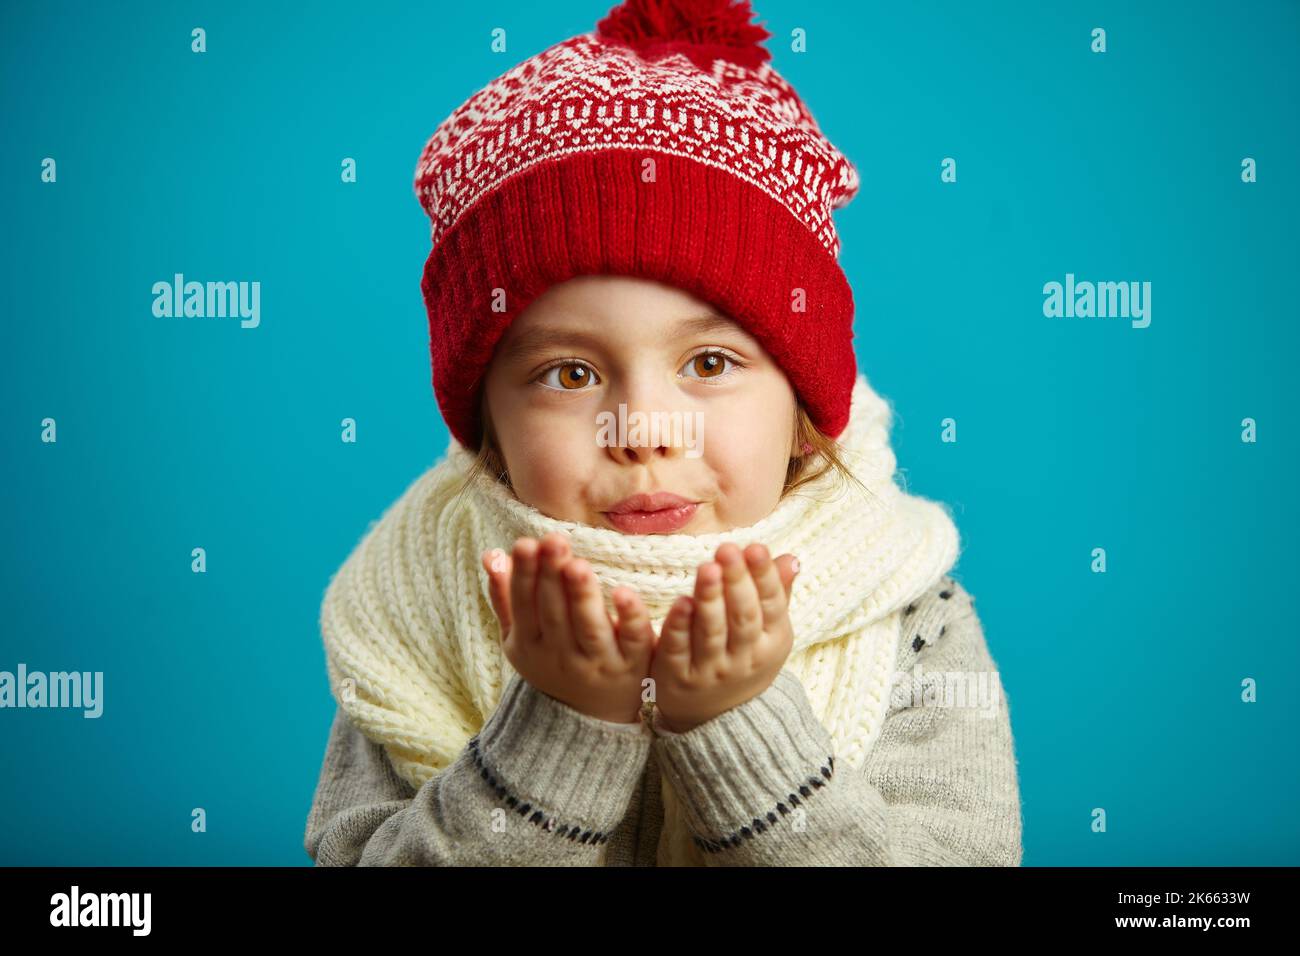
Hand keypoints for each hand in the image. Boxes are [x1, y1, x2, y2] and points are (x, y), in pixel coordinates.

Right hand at [481, 531, 655, 723]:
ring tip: (578, 564)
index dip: (524, 576)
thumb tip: (492, 554)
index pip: (525, 606)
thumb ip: (505, 596)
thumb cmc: (552, 663)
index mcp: (530, 645)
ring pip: (589, 627)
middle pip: (555, 613)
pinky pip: (632, 639)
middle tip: (554, 541)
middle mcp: (561, 656)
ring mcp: (597, 663)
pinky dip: (630, 617)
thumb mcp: (520, 637)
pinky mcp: (632, 665)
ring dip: (583, 595)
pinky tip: (625, 593)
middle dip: (552, 576)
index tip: (525, 543)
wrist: (588, 719)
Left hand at [649, 542, 798, 732]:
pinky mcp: (678, 677)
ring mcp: (712, 671)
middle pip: (743, 617)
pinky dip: (679, 626)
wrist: (717, 721)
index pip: (771, 605)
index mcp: (772, 642)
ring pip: (712, 632)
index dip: (764, 577)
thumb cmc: (745, 659)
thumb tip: (790, 558)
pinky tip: (680, 602)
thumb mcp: (768, 633)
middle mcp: (745, 658)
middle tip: (727, 549)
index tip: (755, 547)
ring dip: (710, 599)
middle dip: (736, 582)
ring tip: (707, 567)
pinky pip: (679, 649)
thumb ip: (776, 594)